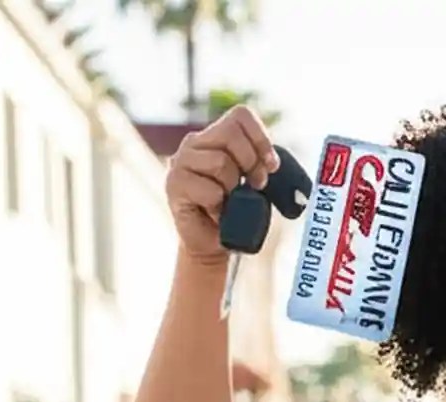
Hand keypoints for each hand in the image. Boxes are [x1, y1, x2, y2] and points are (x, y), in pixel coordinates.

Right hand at [164, 105, 280, 266]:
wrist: (213, 242)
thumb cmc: (236, 210)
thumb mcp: (252, 181)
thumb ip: (258, 162)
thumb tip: (272, 162)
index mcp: (214, 137)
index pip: (240, 116)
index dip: (261, 138)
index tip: (271, 165)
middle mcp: (194, 143)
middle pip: (230, 133)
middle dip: (251, 162)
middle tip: (256, 185)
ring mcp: (180, 162)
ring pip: (220, 162)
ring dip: (233, 188)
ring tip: (228, 201)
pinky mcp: (173, 185)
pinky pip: (210, 189)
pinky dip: (219, 205)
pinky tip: (214, 211)